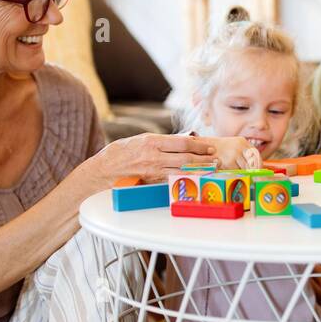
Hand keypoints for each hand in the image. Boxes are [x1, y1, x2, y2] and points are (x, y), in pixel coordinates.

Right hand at [90, 133, 216, 186]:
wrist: (103, 169)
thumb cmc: (123, 151)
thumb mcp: (143, 139)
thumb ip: (163, 141)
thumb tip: (185, 139)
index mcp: (153, 142)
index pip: (183, 143)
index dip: (199, 146)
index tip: (210, 147)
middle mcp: (154, 156)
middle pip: (186, 158)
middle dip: (204, 159)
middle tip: (216, 159)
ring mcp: (153, 171)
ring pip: (182, 170)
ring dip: (199, 170)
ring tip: (211, 169)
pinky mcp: (151, 182)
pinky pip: (172, 180)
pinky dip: (186, 179)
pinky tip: (196, 178)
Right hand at [208, 136, 262, 168]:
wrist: (206, 147)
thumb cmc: (223, 148)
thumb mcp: (236, 145)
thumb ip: (246, 152)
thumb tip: (257, 166)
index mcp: (243, 142)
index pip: (256, 154)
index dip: (259, 163)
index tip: (259, 169)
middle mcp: (240, 147)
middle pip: (251, 162)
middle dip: (251, 169)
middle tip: (251, 174)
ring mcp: (234, 155)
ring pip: (244, 168)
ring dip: (242, 171)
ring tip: (234, 168)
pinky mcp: (228, 162)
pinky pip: (236, 171)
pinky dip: (234, 172)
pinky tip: (228, 168)